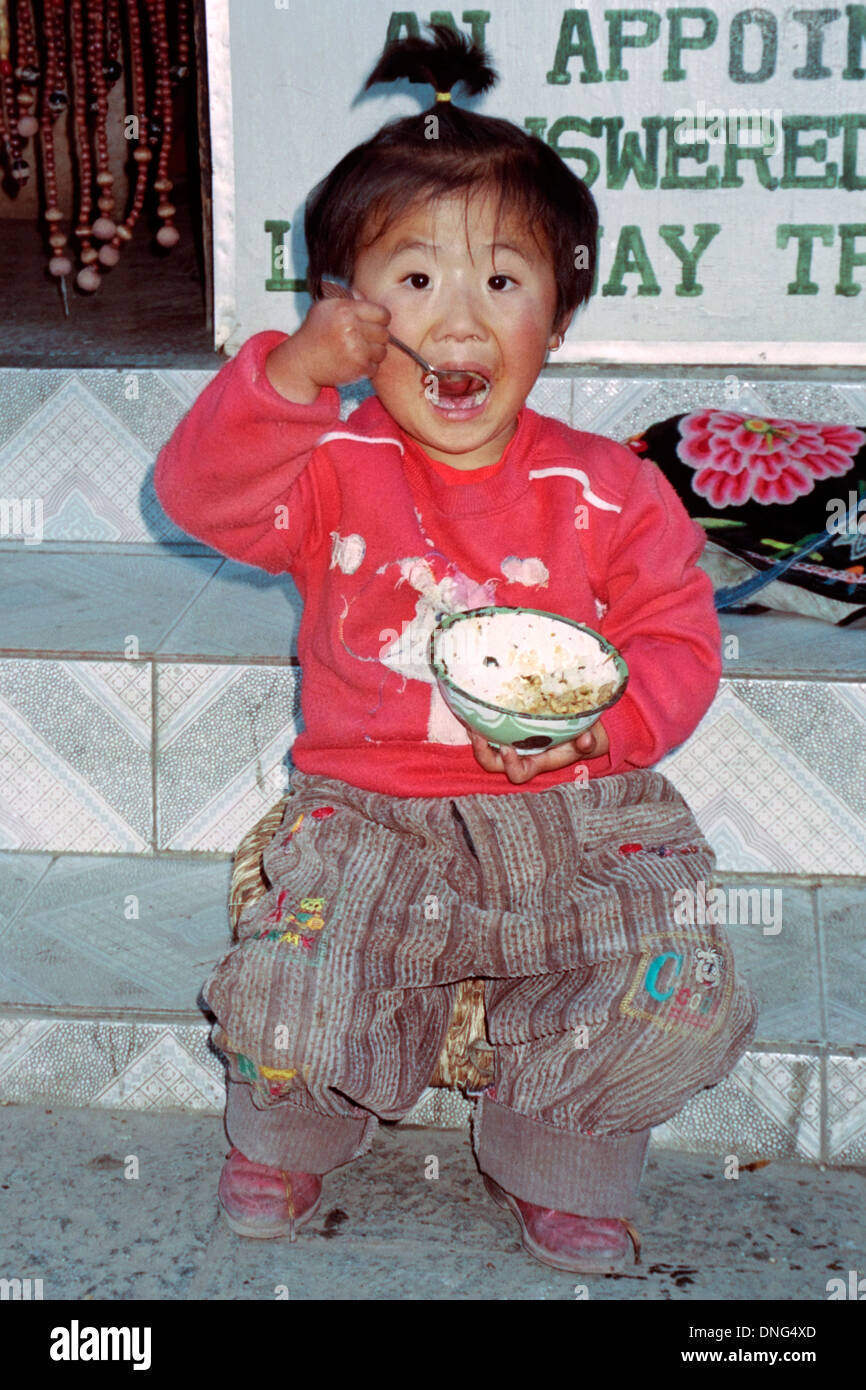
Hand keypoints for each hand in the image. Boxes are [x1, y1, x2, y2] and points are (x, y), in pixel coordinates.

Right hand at [265, 293, 390, 401]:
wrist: (301, 362)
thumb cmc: (315, 332)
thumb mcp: (325, 307)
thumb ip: (349, 298)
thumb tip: (367, 297)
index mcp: (346, 310)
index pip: (383, 314)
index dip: (380, 319)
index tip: (373, 324)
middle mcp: (352, 328)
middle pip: (384, 333)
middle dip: (376, 337)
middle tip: (363, 340)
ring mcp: (356, 349)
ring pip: (382, 351)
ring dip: (373, 353)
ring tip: (357, 351)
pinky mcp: (358, 368)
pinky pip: (375, 367)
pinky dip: (366, 367)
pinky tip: (352, 363)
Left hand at [467, 720, 609, 784]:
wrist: (581, 726)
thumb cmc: (583, 735)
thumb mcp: (590, 738)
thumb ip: (588, 742)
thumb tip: (587, 739)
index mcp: (537, 762)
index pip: (518, 773)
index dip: (510, 765)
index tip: (507, 748)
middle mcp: (521, 755)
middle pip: (493, 764)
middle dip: (482, 753)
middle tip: (477, 734)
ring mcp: (512, 742)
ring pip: (486, 748)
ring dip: (476, 737)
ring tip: (471, 721)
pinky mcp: (509, 728)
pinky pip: (490, 730)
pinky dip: (482, 722)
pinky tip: (475, 706)